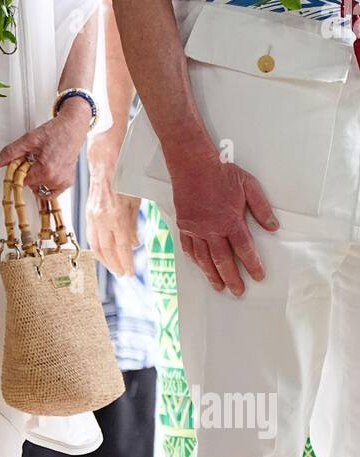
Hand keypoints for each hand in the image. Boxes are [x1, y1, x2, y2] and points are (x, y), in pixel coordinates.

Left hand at [0, 99, 90, 195]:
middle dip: (28, 175)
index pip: (22, 182)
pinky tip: (46, 172)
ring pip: (41, 189)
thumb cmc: (54, 132)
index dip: (18, 173)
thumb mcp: (28, 140)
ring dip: (37, 180)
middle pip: (31, 186)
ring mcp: (63, 182)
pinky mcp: (68, 182)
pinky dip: (47, 184)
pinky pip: (52, 191)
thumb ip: (10, 152)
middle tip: (32, 160)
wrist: (72, 128)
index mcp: (45, 171)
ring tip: (40, 164)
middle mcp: (56, 180)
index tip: (21, 164)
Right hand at [86, 136, 139, 276]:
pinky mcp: (88, 213)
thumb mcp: (135, 201)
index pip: (121, 247)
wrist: (105, 161)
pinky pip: (91, 235)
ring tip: (114, 267)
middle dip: (115, 265)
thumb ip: (133, 224)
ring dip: (104, 259)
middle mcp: (102, 219)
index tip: (130, 273)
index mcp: (116, 216)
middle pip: (107, 250)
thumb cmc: (125, 177)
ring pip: (96, 245)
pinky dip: (97, 247)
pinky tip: (104, 252)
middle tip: (123, 274)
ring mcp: (92, 216)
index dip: (126, 262)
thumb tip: (134, 243)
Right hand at [169, 149, 278, 296]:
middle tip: (238, 292)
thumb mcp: (249, 186)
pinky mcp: (184, 225)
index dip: (252, 265)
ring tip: (218, 286)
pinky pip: (188, 247)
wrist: (193, 164)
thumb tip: (273, 227)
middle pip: (223, 260)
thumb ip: (262, 208)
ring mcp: (195, 228)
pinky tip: (200, 267)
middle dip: (232, 278)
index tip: (258, 276)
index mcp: (230, 220)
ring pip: (204, 258)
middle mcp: (212, 229)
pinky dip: (194, 260)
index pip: (244, 249)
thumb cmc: (221, 173)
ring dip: (212, 274)